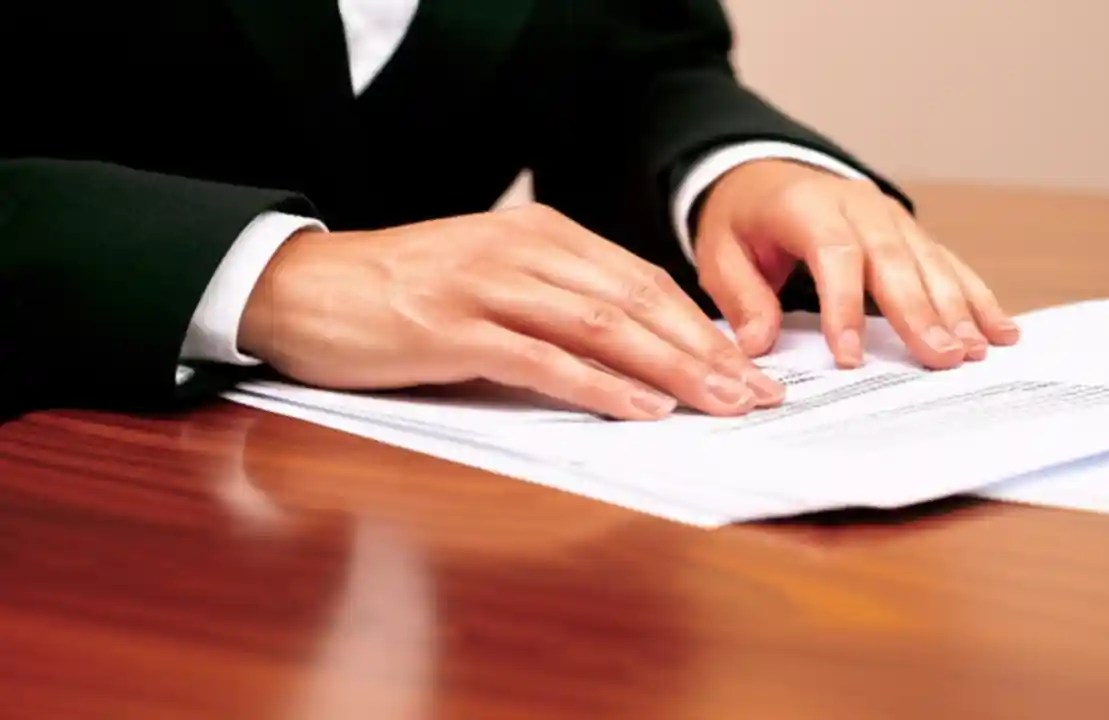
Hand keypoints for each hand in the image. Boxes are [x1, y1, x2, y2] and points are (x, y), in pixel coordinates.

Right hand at [238, 204, 783, 419]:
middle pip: (636, 301)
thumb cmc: (400, 290)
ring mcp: (487, 287)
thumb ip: (552, 300)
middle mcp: (522, 251)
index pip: (641, 279)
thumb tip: (627, 349)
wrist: (304, 286)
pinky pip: (542, 359)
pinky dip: (599, 386)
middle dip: (705, 351)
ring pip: (603, 326)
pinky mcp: (453, 329)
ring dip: (670, 369)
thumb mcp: (488, 278)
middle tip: (755, 394)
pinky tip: (641, 409)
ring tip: (720, 404)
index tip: (745, 366)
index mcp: (538, 234)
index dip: (700, 325)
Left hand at [693, 161, 1018, 369]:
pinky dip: (975, 297)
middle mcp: (857, 205)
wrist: (763, 177)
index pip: (833, 254)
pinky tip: (1000, 329)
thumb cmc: (743, 221)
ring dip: (956, 308)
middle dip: (920, 312)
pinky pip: (947, 263)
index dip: (844, 306)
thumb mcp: (721, 254)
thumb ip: (741, 298)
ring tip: (975, 350)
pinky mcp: (910, 233)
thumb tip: (757, 345)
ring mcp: (890, 217)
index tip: (851, 357)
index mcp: (805, 206)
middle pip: (893, 259)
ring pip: (929, 261)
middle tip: (942, 358)